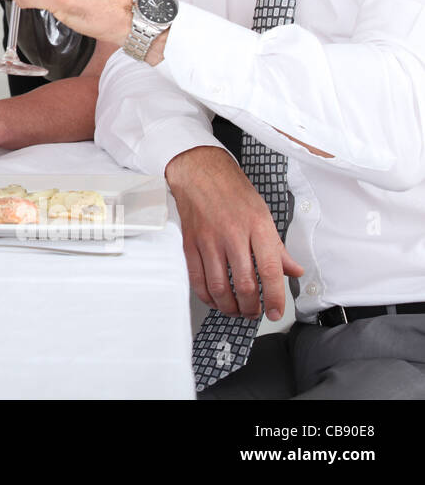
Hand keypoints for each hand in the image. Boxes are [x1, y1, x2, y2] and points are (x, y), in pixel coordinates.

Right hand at [166, 146, 303, 320]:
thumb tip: (293, 270)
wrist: (199, 172)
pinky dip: (207, 296)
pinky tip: (215, 299)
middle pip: (244, 284)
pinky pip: (197, 278)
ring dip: (229, 307)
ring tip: (236, 310)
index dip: (275, 297)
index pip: (270, 270)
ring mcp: (209, 240)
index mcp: (257, 227)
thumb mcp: (263, 214)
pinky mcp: (190, 243)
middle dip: (252, 308)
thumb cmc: (232, 191)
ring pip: (219, 287)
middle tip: (255, 312)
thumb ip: (278, 247)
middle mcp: (233, 234)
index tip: (276, 312)